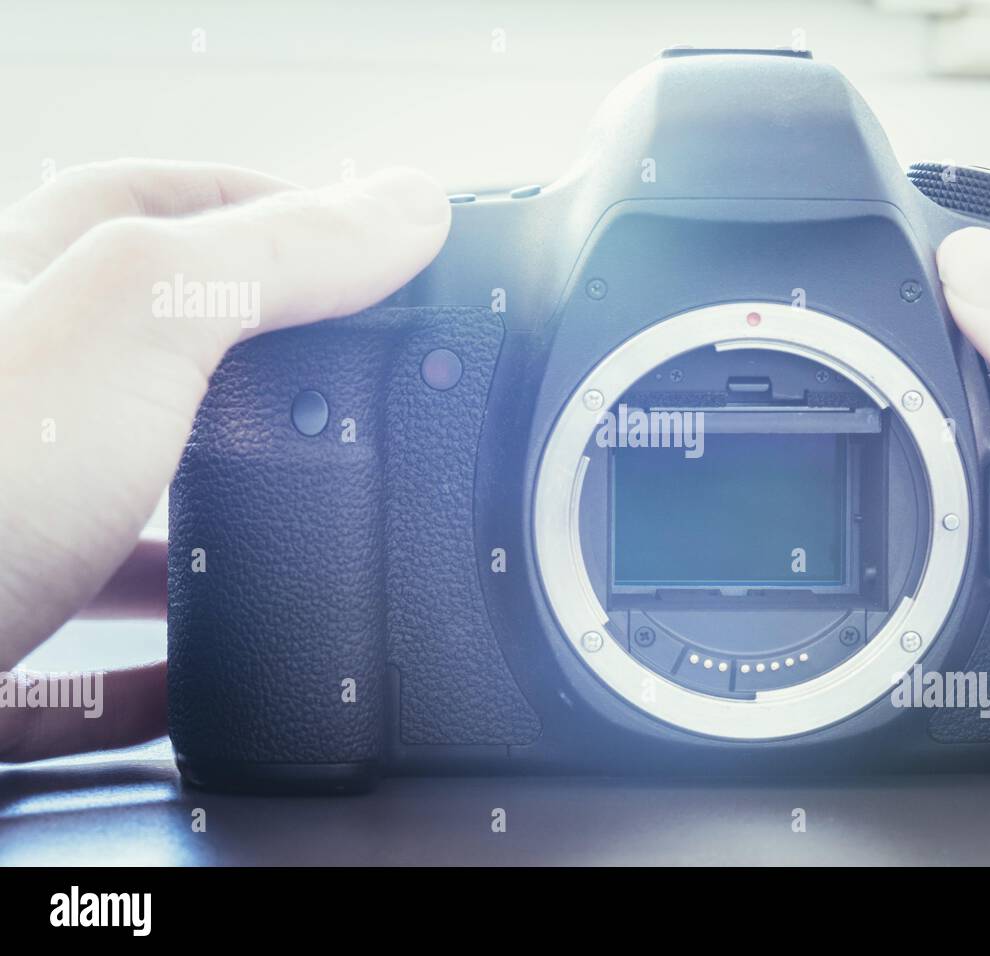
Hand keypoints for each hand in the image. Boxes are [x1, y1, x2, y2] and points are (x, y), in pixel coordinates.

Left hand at [0, 159, 448, 761]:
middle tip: (347, 383)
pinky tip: (198, 678)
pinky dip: (150, 670)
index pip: (152, 202)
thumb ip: (273, 255)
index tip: (368, 240)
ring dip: (206, 516)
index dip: (268, 203)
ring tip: (296, 528)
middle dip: (253, 359)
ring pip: (109, 507)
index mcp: (17, 289)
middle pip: (140, 352)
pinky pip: (78, 661)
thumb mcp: (131, 325)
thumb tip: (404, 205)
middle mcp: (3, 399)